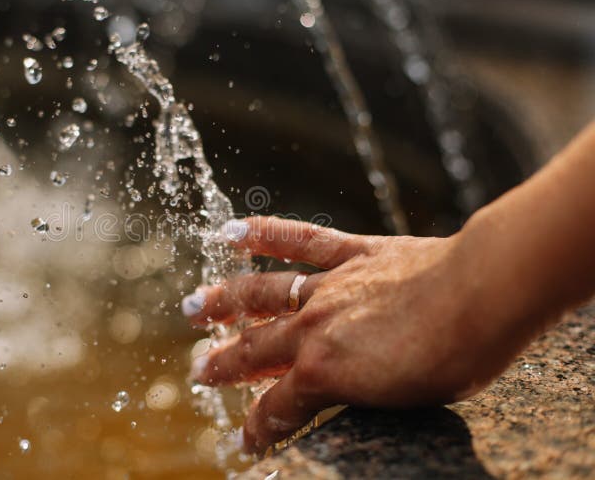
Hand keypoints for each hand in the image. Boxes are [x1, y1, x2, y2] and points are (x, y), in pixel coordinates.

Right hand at [182, 216, 539, 453]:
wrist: (480, 297)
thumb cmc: (452, 357)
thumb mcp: (397, 399)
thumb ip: (351, 395)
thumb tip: (324, 397)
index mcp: (324, 372)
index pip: (276, 407)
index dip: (258, 428)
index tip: (246, 440)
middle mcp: (313, 329)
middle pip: (253, 349)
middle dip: (222, 364)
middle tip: (198, 370)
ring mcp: (329, 288)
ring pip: (261, 294)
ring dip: (223, 301)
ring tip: (193, 305)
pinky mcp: (353, 255)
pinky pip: (302, 240)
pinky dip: (267, 234)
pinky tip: (234, 232)